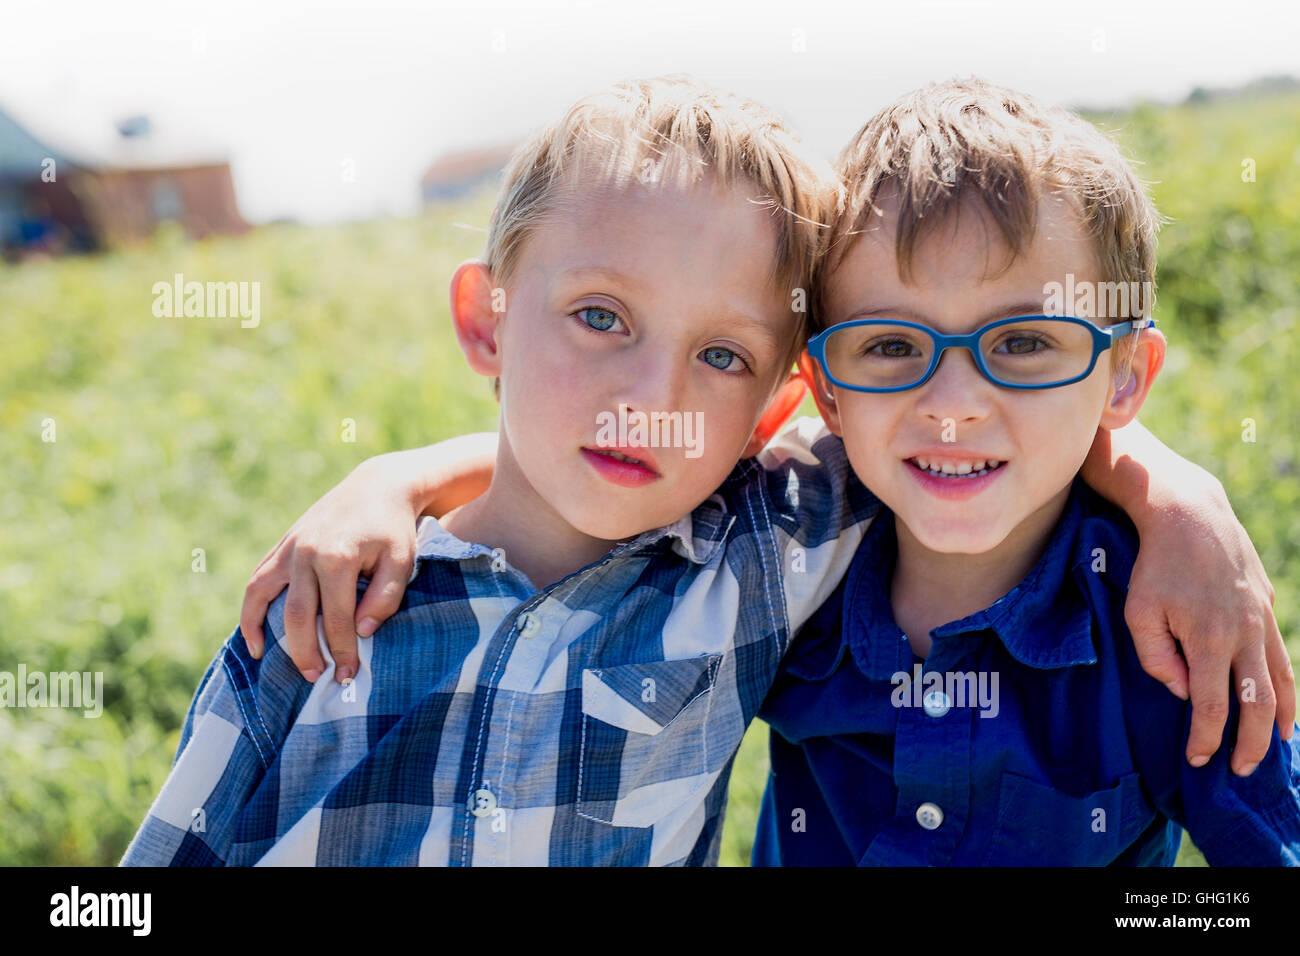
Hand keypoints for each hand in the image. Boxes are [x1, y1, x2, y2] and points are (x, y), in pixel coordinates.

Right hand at [239, 453, 424, 682]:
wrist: (378, 487)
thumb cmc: (394, 529)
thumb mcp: (402, 562)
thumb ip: (385, 599)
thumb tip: (360, 632)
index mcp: (338, 557)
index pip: (336, 618)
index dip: (342, 650)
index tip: (349, 675)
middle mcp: (307, 552)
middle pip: (298, 615)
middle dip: (306, 652)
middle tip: (318, 678)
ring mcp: (290, 548)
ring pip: (265, 598)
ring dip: (266, 634)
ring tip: (270, 662)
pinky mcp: (283, 545)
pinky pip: (257, 581)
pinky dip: (250, 611)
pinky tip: (254, 638)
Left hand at [1126, 474, 1294, 774]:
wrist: (1190, 514)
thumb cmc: (1155, 566)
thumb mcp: (1138, 612)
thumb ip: (1156, 659)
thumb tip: (1183, 693)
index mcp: (1209, 640)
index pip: (1212, 706)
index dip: (1206, 738)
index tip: (1197, 759)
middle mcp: (1244, 635)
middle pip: (1258, 704)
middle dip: (1251, 744)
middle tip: (1242, 771)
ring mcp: (1262, 620)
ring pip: (1281, 683)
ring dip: (1280, 721)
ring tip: (1276, 747)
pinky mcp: (1267, 607)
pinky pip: (1282, 658)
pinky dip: (1286, 688)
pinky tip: (1281, 704)